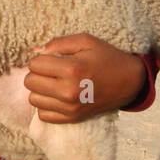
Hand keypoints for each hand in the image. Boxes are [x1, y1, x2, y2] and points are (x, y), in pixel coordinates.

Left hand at [25, 34, 146, 123]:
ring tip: (54, 83)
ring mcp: (70, 108)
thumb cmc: (106, 58)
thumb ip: (58, 43)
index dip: (41, 58)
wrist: (129, 82)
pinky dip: (46, 105)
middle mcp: (69, 91)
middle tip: (52, 70)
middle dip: (38, 73)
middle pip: (30, 82)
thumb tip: (35, 51)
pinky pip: (43, 115)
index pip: (34, 64)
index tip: (53, 58)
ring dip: (40, 89)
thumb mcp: (86, 41)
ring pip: (34, 99)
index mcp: (72, 69)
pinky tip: (57, 97)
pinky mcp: (72, 118)